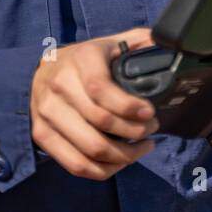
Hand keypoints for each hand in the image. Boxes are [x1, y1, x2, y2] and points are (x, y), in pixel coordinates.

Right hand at [30, 27, 160, 179]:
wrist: (44, 70)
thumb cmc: (86, 59)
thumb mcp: (111, 42)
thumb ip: (140, 41)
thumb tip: (169, 45)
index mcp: (80, 59)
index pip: (100, 88)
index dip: (128, 106)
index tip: (150, 113)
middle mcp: (59, 85)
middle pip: (99, 122)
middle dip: (133, 131)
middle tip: (151, 129)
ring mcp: (47, 112)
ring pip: (90, 149)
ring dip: (123, 155)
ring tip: (143, 147)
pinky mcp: (42, 135)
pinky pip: (75, 164)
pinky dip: (104, 170)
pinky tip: (122, 161)